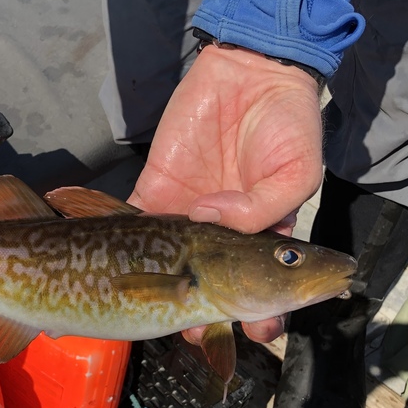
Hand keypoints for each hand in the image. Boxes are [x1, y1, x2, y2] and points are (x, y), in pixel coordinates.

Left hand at [128, 43, 323, 343]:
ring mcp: (187, 215)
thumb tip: (216, 222)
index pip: (265, 289)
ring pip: (168, 269)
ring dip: (160, 297)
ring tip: (161, 319)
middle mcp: (222, 236)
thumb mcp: (295, 171)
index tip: (260, 332)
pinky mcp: (156, 189)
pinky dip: (120, 246)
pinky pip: (134, 222)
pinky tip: (113, 274)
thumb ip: (262, 206)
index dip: (263, 315)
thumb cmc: (287, 125)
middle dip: (205, 318)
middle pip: (210, 290)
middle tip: (199, 335)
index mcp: (263, 237)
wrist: (250, 72)